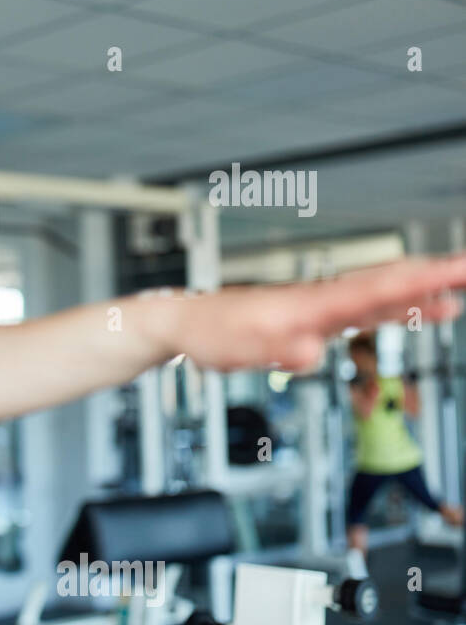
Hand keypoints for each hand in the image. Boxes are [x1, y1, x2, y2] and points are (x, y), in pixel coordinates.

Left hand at [161, 252, 465, 372]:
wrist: (186, 323)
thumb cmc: (211, 333)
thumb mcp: (244, 350)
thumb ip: (280, 351)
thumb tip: (310, 353)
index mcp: (310, 303)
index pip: (376, 289)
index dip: (420, 280)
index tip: (458, 271)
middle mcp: (320, 298)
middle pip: (387, 282)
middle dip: (433, 275)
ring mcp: (319, 306)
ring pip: (380, 294)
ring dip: (420, 292)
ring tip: (460, 292)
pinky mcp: (313, 317)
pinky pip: (364, 310)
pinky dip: (394, 308)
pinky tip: (415, 311)